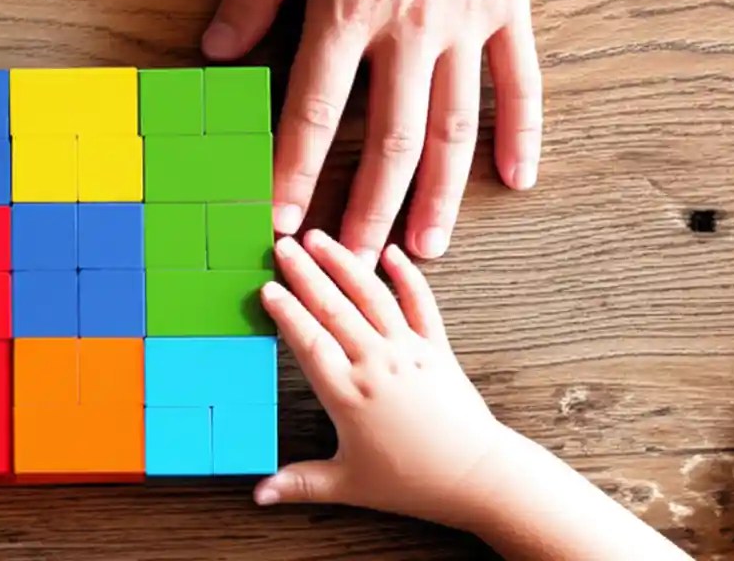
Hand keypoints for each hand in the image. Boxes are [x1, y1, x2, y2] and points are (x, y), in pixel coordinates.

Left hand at [205, 0, 542, 261]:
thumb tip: (219, 49)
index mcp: (348, 8)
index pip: (313, 115)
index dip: (295, 176)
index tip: (282, 224)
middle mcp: (410, 28)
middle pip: (388, 141)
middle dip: (367, 208)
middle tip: (351, 258)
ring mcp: (467, 20)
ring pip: (453, 127)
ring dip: (437, 194)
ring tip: (423, 247)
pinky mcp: (508, 2)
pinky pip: (520, 80)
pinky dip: (521, 132)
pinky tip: (515, 179)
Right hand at [253, 230, 511, 529]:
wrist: (476, 475)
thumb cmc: (412, 482)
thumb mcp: (348, 485)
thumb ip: (300, 483)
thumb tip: (258, 494)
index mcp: (348, 395)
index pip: (309, 342)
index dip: (286, 313)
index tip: (266, 288)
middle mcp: (376, 364)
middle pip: (334, 309)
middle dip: (305, 273)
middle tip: (282, 246)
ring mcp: (408, 352)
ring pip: (371, 296)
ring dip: (344, 263)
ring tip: (320, 238)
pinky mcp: (437, 349)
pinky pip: (420, 304)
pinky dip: (407, 276)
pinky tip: (391, 253)